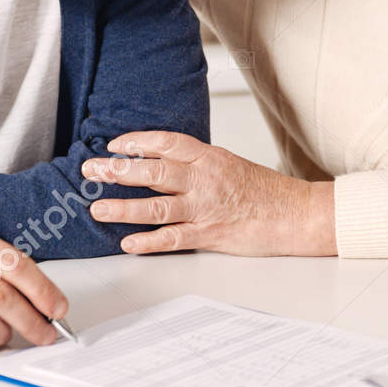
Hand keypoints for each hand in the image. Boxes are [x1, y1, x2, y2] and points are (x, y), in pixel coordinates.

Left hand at [82, 131, 336, 256]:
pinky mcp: (210, 235)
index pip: (166, 142)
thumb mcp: (229, 165)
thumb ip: (196, 165)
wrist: (297, 214)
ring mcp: (206, 208)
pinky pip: (173, 238)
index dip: (137, 142)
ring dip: (123, 208)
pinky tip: (129, 244)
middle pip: (154, 170)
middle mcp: (204, 179)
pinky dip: (149, 242)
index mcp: (209, 158)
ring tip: (97, 209)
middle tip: (91, 169)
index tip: (114, 145)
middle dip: (118, 170)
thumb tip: (160, 165)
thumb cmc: (265, 192)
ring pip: (157, 205)